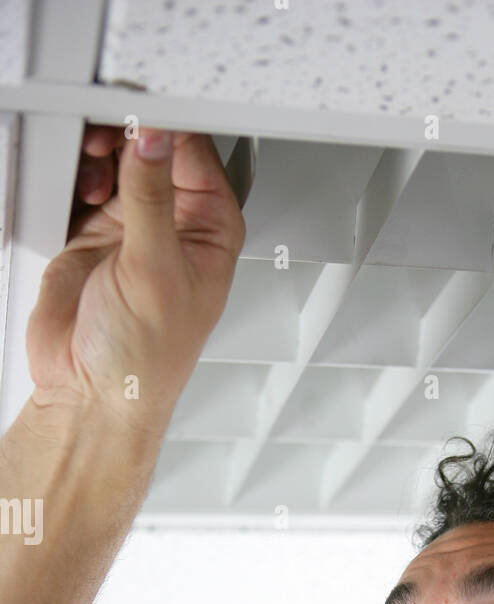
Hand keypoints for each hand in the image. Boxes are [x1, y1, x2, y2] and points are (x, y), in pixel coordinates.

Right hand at [25, 123, 246, 434]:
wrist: (89, 393)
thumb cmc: (144, 357)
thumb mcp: (153, 269)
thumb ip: (152, 196)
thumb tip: (155, 136)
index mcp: (211, 229)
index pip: (195, 151)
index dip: (167, 125)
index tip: (137, 112)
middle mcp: (175, 222)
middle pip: (153, 143)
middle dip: (125, 133)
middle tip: (105, 141)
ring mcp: (132, 223)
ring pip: (116, 155)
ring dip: (97, 152)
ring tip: (90, 173)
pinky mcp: (91, 229)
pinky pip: (82, 178)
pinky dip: (73, 172)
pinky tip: (76, 189)